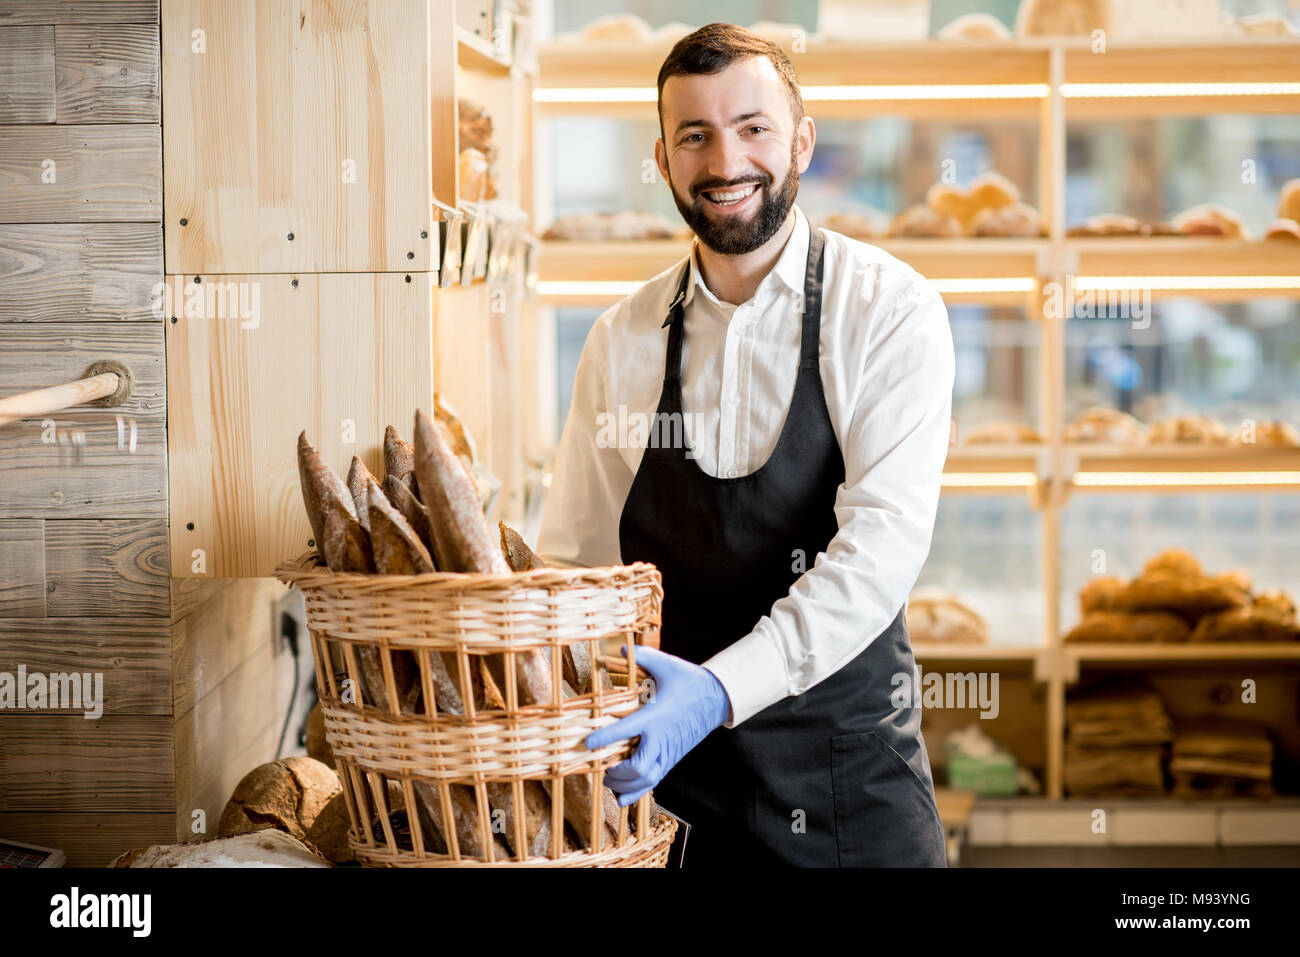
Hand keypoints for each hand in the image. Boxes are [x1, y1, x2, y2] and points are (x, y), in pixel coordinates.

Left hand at [584, 645, 731, 806]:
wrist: (717, 697)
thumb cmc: (690, 680)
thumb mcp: (667, 664)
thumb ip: (643, 657)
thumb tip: (620, 648)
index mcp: (656, 716)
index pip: (626, 731)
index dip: (605, 739)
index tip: (587, 743)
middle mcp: (662, 739)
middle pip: (639, 768)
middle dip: (616, 772)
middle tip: (600, 765)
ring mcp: (669, 752)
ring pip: (647, 780)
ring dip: (625, 785)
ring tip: (608, 779)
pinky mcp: (672, 759)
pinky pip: (654, 783)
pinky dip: (636, 793)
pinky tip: (621, 797)